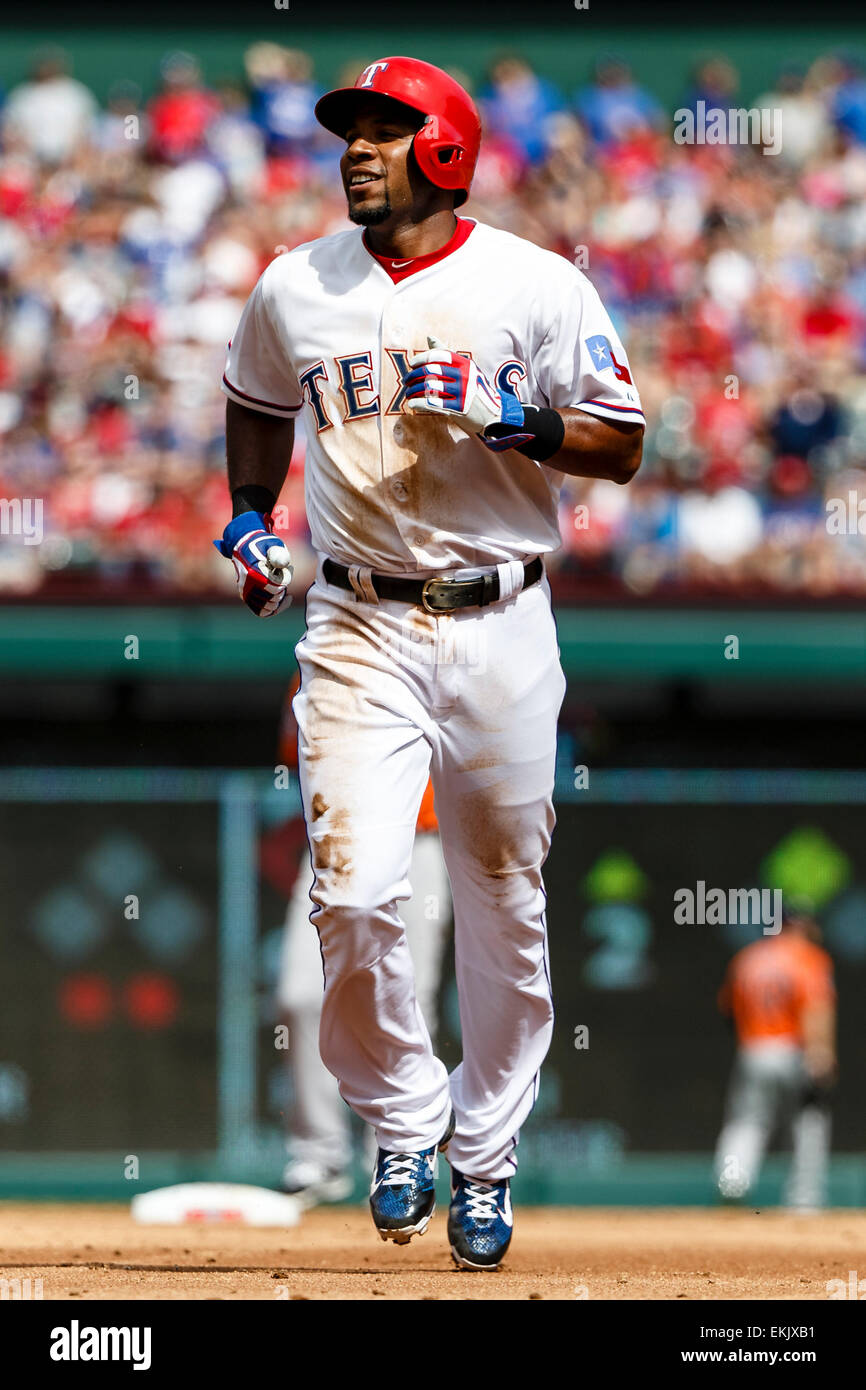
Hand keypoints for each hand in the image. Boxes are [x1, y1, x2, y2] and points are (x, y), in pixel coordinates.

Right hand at [214, 511, 292, 616]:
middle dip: (282, 590)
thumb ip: (279, 553)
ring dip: (279, 599)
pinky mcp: (246, 597)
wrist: (245, 546)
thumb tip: (283, 564)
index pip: (277, 588)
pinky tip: (283, 599)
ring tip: (281, 586)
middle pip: (273, 599)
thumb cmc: (262, 545)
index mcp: (253, 573)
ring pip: (268, 608)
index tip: (284, 569)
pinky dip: (274, 609)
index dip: (285, 579)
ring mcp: (245, 592)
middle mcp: (247, 585)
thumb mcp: (273, 544)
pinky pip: (262, 612)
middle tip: (282, 575)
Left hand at [403, 336, 532, 448]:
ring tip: (408, 394)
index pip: (438, 355)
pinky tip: (412, 405)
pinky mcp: (459, 409)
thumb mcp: (465, 369)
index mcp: (465, 364)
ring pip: (429, 387)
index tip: (411, 364)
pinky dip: (419, 404)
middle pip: (431, 371)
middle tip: (406, 381)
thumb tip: (429, 337)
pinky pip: (433, 404)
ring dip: (414, 391)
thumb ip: (447, 354)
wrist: (494, 414)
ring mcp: (462, 392)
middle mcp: (464, 376)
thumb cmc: (475, 390)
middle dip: (414, 376)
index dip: (422, 358)